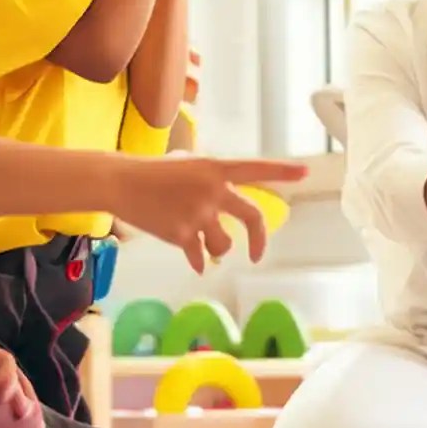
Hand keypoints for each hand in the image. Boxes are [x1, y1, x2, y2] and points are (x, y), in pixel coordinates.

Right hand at [107, 156, 307, 273]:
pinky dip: (199, 263)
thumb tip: (227, 195)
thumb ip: (211, 176)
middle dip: (259, 240)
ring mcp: (198, 213)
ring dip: (216, 248)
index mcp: (215, 168)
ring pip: (224, 244)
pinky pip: (200, 258)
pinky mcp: (182, 234)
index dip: (283, 171)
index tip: (306, 173)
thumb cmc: (152, 171)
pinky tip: (197, 264)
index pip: (256, 169)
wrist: (120, 182)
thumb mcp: (187, 163)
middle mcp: (213, 190)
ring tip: (202, 243)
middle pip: (252, 217)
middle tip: (257, 254)